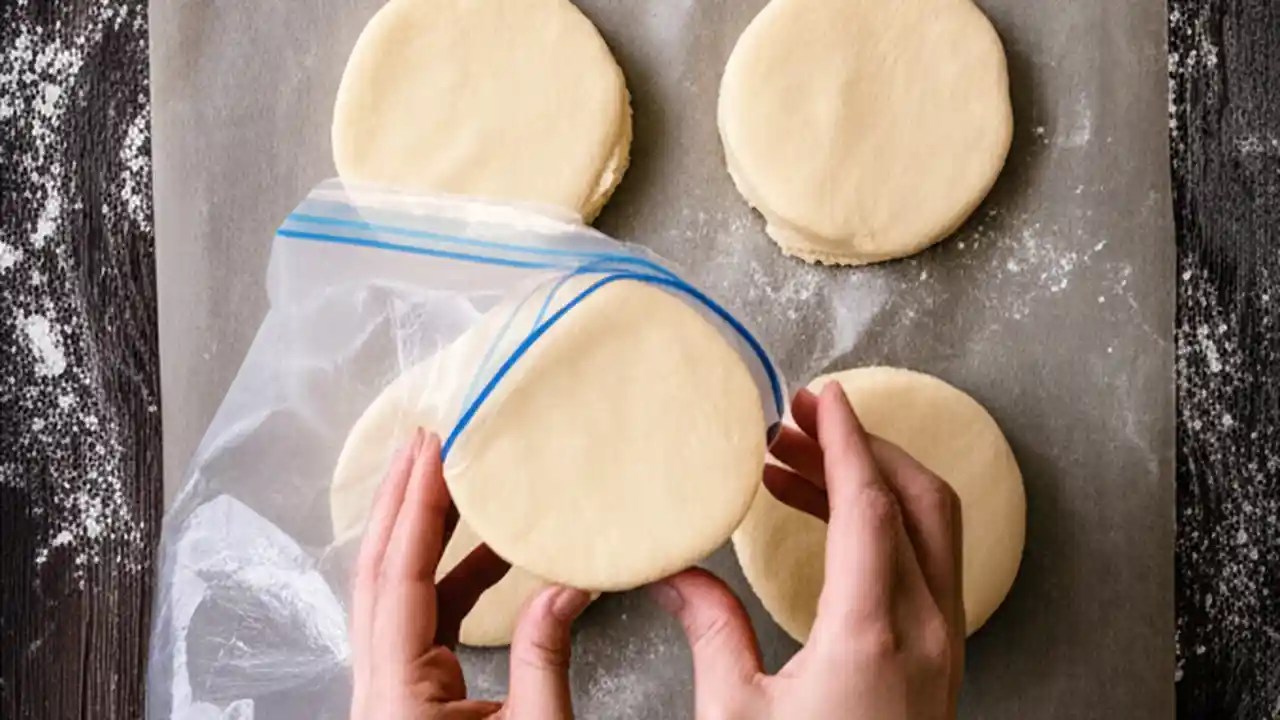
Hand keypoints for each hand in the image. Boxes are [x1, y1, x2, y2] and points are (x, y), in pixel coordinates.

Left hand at [350, 429, 591, 719]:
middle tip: (425, 442)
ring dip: (423, 535)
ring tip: (455, 481)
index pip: (401, 579)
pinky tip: (488, 553)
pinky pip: (419, 620)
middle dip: (402, 502)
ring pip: (394, 595)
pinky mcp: (409, 696)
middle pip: (379, 576)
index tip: (435, 449)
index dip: (419, 507)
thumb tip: (569, 584)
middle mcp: (378, 687)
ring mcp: (388, 690)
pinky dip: (449, 578)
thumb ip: (544, 656)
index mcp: (397, 694)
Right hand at [649, 383, 963, 719]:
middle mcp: (925, 631)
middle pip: (917, 500)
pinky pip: (925, 563)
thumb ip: (707, 629)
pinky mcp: (939, 658)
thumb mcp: (736, 712)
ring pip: (928, 528)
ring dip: (869, 482)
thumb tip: (669, 573)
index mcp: (873, 635)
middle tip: (799, 420)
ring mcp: (942, 645)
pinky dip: (881, 525)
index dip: (845, 439)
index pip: (870, 505)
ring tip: (794, 464)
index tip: (819, 396)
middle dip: (860, 446)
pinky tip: (825, 521)